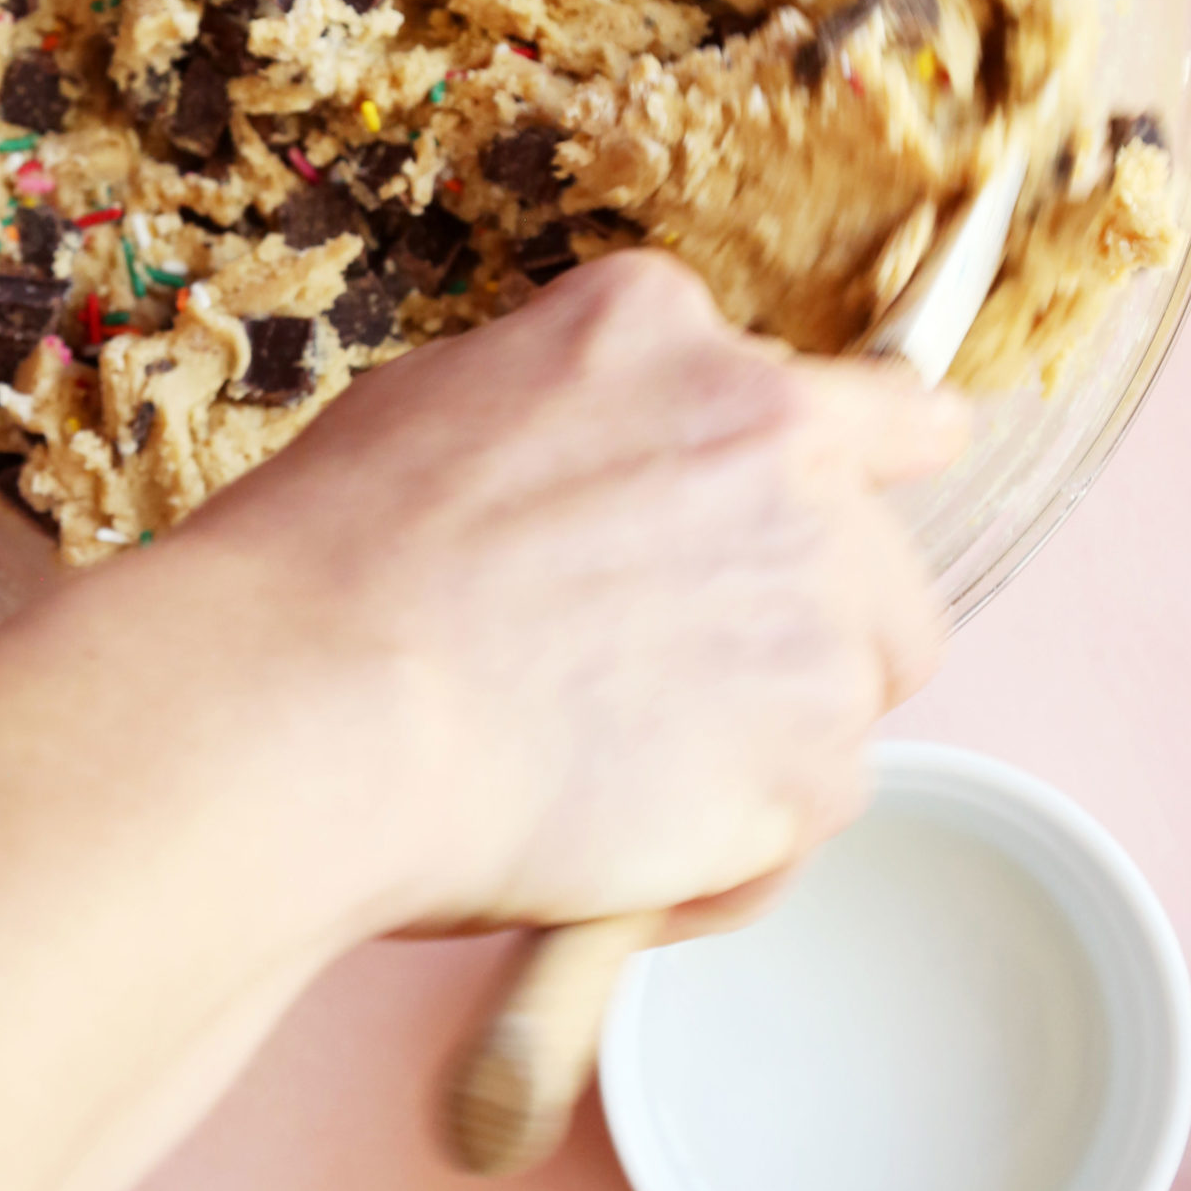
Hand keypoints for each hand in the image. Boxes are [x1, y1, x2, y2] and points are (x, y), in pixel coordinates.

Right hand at [188, 248, 961, 936]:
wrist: (312, 705)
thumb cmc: (328, 566)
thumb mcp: (448, 401)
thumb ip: (585, 419)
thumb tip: (611, 471)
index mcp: (673, 341)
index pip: (864, 398)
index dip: (858, 475)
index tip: (858, 512)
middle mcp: (778, 450)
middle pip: (878, 567)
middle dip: (799, 628)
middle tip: (671, 688)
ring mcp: (813, 603)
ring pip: (850, 694)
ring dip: (766, 736)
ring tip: (619, 777)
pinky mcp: (812, 756)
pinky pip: (808, 819)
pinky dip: (734, 847)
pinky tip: (622, 849)